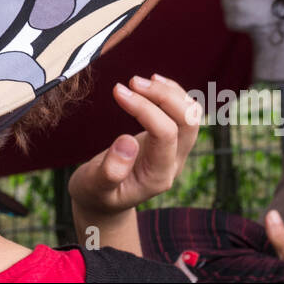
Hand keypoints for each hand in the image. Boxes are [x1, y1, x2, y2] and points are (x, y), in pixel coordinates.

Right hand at [68, 74, 200, 218]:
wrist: (102, 202)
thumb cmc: (94, 194)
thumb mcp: (92, 187)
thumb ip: (109, 171)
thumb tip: (128, 141)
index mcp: (157, 176)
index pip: (166, 134)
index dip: (144, 108)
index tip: (118, 91)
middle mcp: (173, 163)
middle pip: (188, 122)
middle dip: (164, 95)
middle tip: (132, 81)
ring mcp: (175, 151)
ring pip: (191, 115)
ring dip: (170, 92)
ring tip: (139, 81)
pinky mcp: (170, 140)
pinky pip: (184, 112)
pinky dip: (172, 93)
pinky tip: (153, 83)